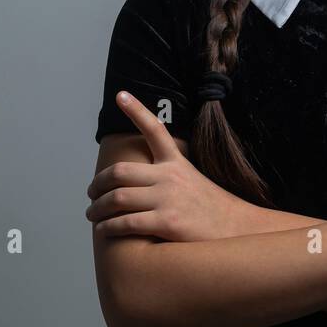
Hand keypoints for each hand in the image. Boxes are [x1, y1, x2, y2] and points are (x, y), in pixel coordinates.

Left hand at [86, 90, 254, 241]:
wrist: (236, 229)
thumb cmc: (210, 208)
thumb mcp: (192, 180)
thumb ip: (168, 175)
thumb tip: (138, 180)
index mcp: (176, 163)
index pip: (155, 130)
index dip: (137, 110)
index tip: (121, 95)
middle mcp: (170, 177)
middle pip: (120, 172)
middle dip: (97, 183)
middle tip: (90, 193)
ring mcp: (168, 199)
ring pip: (117, 198)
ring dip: (97, 208)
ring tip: (92, 214)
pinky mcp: (167, 222)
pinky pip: (125, 222)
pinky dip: (108, 227)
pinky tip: (104, 230)